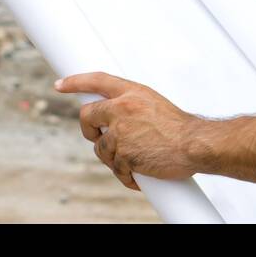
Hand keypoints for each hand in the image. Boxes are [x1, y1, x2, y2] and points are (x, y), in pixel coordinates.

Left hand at [54, 72, 198, 191]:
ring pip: (101, 148)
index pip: (96, 80)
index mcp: (131, 92)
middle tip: (98, 138)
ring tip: (136, 158)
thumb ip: (131, 107)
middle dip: (89, 130)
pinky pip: (116, 169)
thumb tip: (113, 117)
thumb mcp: (153, 104)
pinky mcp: (124, 156)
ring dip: (114, 157)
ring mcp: (121, 133)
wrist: (195, 144)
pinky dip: (127, 176)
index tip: (60, 85)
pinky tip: (140, 174)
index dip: (75, 82)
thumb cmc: (179, 126)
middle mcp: (122, 109)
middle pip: (87, 116)